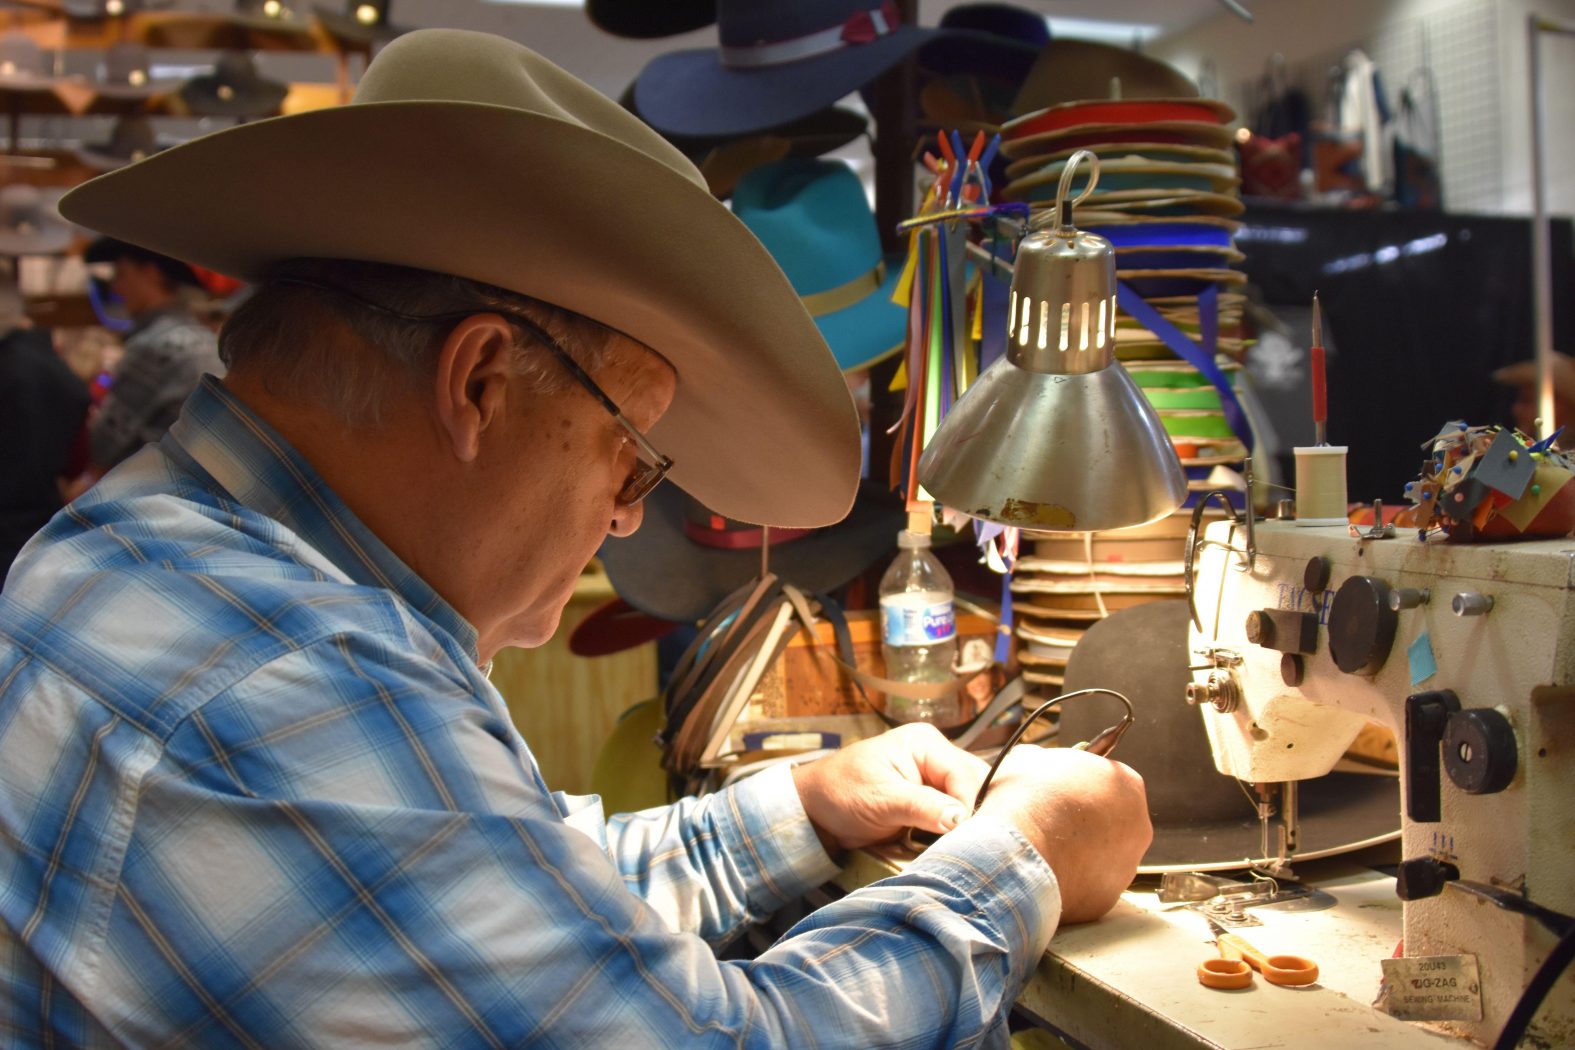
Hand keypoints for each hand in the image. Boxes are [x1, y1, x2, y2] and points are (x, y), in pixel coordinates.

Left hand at [791, 723, 987, 851]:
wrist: (814, 811)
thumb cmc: (839, 793)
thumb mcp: (881, 799)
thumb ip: (922, 806)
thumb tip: (961, 818)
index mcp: (925, 743)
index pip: (963, 774)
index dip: (969, 806)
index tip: (966, 837)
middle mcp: (935, 758)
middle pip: (972, 788)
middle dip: (971, 817)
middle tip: (969, 847)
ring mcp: (934, 782)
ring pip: (967, 805)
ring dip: (963, 828)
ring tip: (961, 851)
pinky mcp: (930, 804)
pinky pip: (953, 819)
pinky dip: (952, 835)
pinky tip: (951, 849)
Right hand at [973, 745, 1150, 923]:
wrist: (1013, 853)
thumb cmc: (1024, 800)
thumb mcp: (1030, 761)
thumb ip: (1047, 762)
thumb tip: (1037, 764)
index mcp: (1127, 784)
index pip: (1109, 780)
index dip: (1081, 784)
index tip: (1061, 790)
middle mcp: (1138, 827)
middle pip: (1113, 820)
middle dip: (1085, 821)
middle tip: (1051, 820)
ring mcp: (1126, 867)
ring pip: (1102, 857)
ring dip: (1079, 853)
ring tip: (1042, 849)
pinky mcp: (1106, 899)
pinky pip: (1088, 886)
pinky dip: (1070, 881)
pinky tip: (1044, 872)